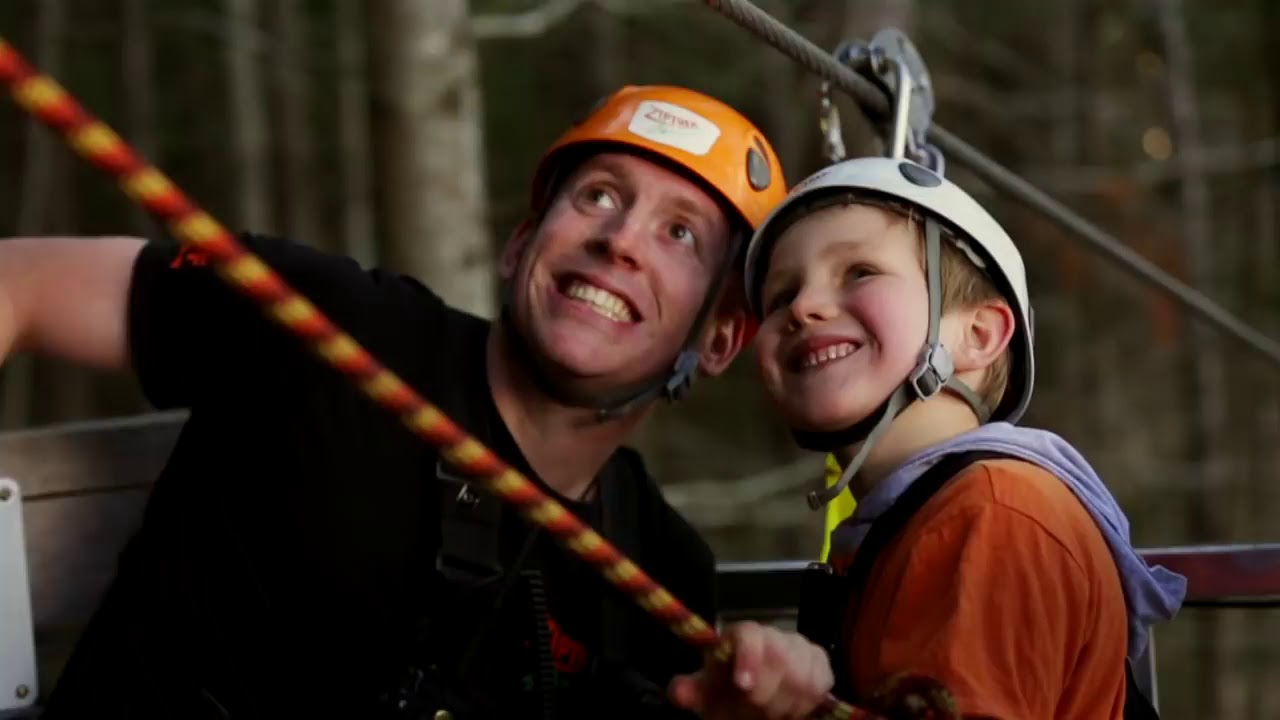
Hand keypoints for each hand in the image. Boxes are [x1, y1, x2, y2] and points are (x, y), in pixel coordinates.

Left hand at [668, 621, 833, 719]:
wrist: (751, 700)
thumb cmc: (726, 693)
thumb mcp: (706, 694)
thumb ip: (691, 691)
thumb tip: (679, 692)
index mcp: (740, 636)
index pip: (749, 634)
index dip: (749, 656)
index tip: (743, 685)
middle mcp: (773, 635)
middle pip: (780, 657)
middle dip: (766, 693)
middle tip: (755, 710)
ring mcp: (800, 646)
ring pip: (803, 675)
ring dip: (785, 703)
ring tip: (770, 712)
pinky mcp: (820, 662)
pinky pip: (820, 683)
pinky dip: (805, 704)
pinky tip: (791, 709)